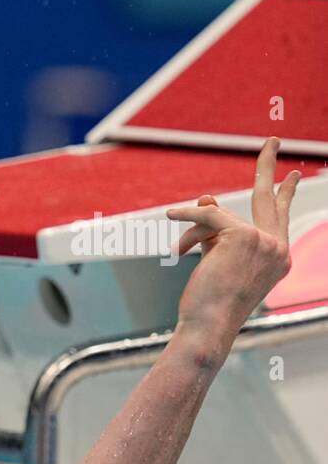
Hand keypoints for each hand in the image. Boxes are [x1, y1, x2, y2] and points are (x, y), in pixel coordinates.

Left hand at [168, 136, 298, 336]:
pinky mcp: (244, 236)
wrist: (208, 324)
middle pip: (271, 199)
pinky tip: (172, 216)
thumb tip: (206, 197)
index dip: (283, 194)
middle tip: (273, 140)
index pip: (279, 218)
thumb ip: (214, 229)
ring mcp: (265, 241)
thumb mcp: (214, 261)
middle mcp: (278, 248)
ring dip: (193, 234)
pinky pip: (208, 214)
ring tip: (182, 255)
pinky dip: (187, 217)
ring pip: (218, 218)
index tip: (290, 174)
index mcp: (277, 257)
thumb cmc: (209, 303)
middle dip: (268, 166)